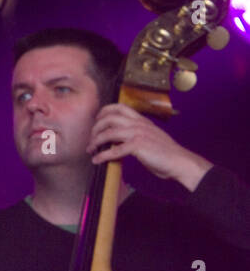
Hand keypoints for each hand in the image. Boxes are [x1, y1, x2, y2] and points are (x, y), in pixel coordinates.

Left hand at [89, 103, 212, 190]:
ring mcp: (138, 134)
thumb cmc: (166, 153)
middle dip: (95, 127)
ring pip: (108, 132)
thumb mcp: (150, 137)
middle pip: (109, 118)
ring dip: (95, 141)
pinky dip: (102, 155)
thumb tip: (117, 141)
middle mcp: (139, 124)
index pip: (119, 107)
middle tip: (91, 138)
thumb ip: (135, 135)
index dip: (104, 111)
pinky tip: (97, 160)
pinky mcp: (138, 146)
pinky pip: (114, 150)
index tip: (97, 120)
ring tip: (91, 149)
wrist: (181, 162)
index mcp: (142, 120)